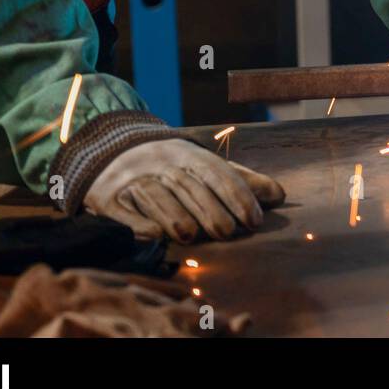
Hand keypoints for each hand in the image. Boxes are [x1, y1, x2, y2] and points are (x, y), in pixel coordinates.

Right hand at [83, 138, 284, 241]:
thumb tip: (279, 196)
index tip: (254, 219)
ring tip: (192, 235)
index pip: (217, 173)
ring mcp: (134, 179)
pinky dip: (138, 223)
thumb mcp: (205, 167)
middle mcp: (161, 164)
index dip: (236, 195)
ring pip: (156, 196)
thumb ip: (241, 181)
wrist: (112, 153)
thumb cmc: (171, 167)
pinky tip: (154, 235)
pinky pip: (123, 211)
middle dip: (209, 209)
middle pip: (188, 186)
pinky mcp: (108, 197)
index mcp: (189, 155)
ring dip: (175, 216)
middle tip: (228, 232)